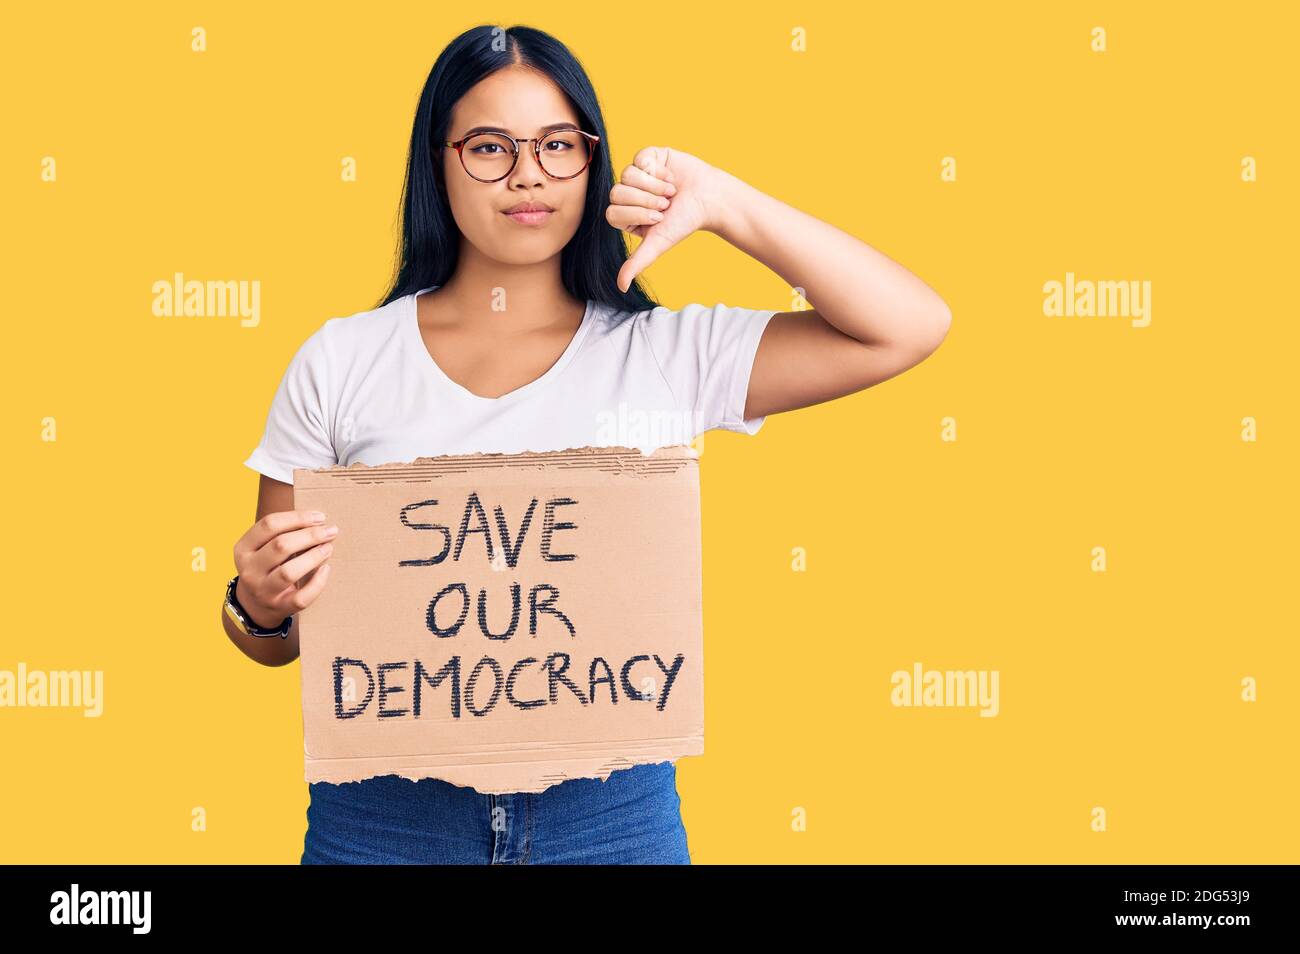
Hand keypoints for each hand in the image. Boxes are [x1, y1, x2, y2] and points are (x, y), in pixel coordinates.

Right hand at [232, 510, 337, 628]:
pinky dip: (317, 583)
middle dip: (310, 535)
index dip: (297, 517)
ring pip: (289, 572)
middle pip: (280, 546)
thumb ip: (282, 532)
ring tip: (328, 547)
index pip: (269, 525)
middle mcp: (249, 570)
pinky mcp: (279, 607)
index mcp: (243, 549)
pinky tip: (326, 569)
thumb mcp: (263, 547)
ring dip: (313, 557)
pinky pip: (301, 597)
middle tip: (330, 530)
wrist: (255, 604)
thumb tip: (318, 520)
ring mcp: (262, 591)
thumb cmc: (267, 566)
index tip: (320, 516)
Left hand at [606, 146, 728, 293]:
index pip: (613, 212)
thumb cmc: (684, 222)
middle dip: (645, 201)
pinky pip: (640, 160)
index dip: (636, 214)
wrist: (709, 199)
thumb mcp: (658, 244)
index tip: (659, 218)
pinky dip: (659, 171)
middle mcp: (628, 194)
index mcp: (626, 215)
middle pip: (617, 192)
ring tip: (670, 192)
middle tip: (666, 205)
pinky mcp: (647, 157)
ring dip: (654, 186)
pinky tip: (671, 177)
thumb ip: (636, 262)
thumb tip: (620, 287)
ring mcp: (636, 174)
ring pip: (627, 174)